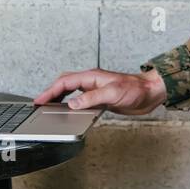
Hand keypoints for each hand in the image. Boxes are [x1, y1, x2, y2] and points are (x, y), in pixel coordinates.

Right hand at [34, 68, 166, 115]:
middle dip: (51, 93)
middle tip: (40, 104)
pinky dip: (71, 104)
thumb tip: (72, 103)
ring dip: (59, 98)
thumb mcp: (112, 93)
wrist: (150, 94)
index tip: (39, 100)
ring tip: (49, 107)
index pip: (65, 82)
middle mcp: (91, 82)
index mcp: (91, 77)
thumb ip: (91, 98)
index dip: (50, 91)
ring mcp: (95, 90)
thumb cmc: (136, 90)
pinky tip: (69, 111)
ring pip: (71, 91)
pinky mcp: (101, 99)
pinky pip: (80, 100)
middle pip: (65, 84)